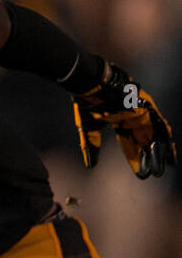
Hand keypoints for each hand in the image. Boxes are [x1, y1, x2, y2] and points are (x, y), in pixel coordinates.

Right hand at [73, 63, 175, 178]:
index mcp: (117, 121)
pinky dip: (164, 135)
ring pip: (154, 135)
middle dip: (150, 156)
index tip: (140, 172)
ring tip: (169, 164)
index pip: (128, 143)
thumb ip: (90, 146)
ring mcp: (140, 114)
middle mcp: (131, 119)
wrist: (93, 85)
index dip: (134, 158)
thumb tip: (90, 165)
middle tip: (157, 171)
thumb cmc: (88, 103)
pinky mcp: (147, 108)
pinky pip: (159, 124)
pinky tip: (169, 146)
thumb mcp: (87, 129)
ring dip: (161, 150)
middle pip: (144, 141)